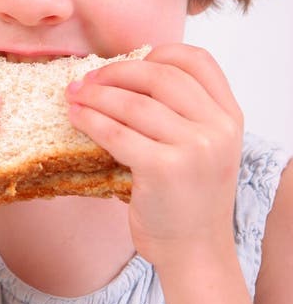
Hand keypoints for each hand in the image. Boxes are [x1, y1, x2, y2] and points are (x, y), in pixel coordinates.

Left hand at [66, 44, 243, 268]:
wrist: (195, 252)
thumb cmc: (188, 196)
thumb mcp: (203, 146)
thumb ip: (182, 111)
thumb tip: (122, 72)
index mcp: (230, 115)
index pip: (197, 61)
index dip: (159, 52)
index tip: (129, 60)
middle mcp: (218, 128)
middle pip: (159, 76)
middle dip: (116, 72)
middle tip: (87, 80)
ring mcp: (194, 148)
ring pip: (133, 103)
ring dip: (95, 95)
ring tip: (74, 96)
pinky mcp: (164, 169)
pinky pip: (117, 133)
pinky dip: (90, 121)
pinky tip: (77, 118)